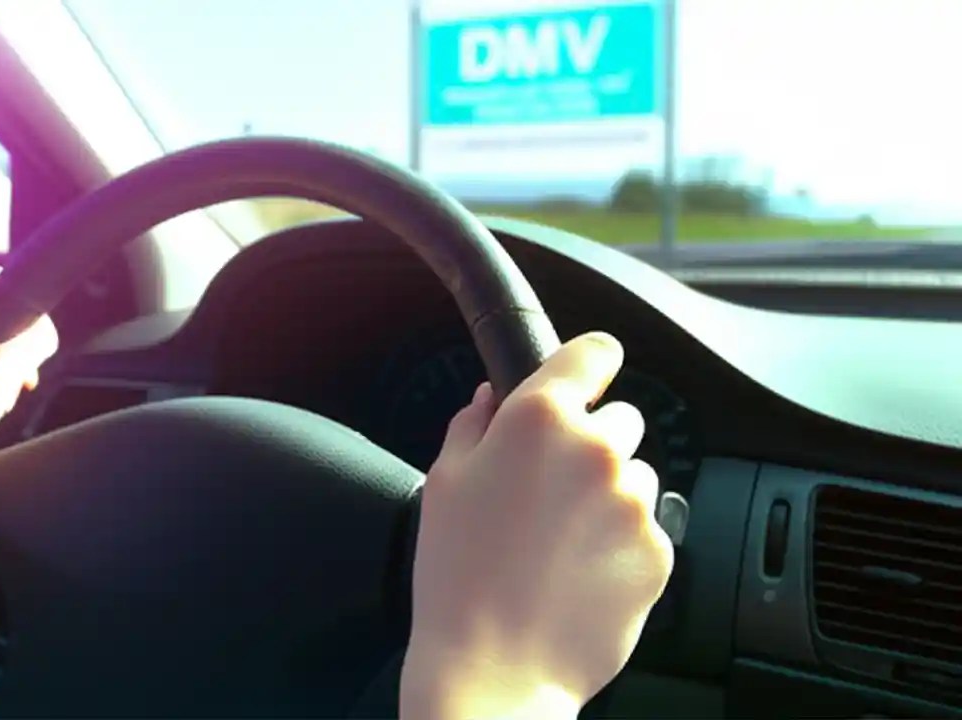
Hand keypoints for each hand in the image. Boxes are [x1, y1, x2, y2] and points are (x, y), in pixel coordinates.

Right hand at [401, 332, 674, 719]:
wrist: (496, 668)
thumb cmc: (458, 578)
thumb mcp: (444, 484)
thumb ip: (472, 424)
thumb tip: (491, 398)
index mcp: (539, 420)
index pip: (594, 352)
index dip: (591, 362)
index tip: (590, 374)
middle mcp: (595, 449)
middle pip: (620, 420)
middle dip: (591, 445)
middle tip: (550, 491)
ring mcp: (633, 500)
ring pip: (636, 475)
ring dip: (609, 495)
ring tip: (561, 540)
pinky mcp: (658, 549)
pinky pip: (647, 528)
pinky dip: (621, 543)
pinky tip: (578, 571)